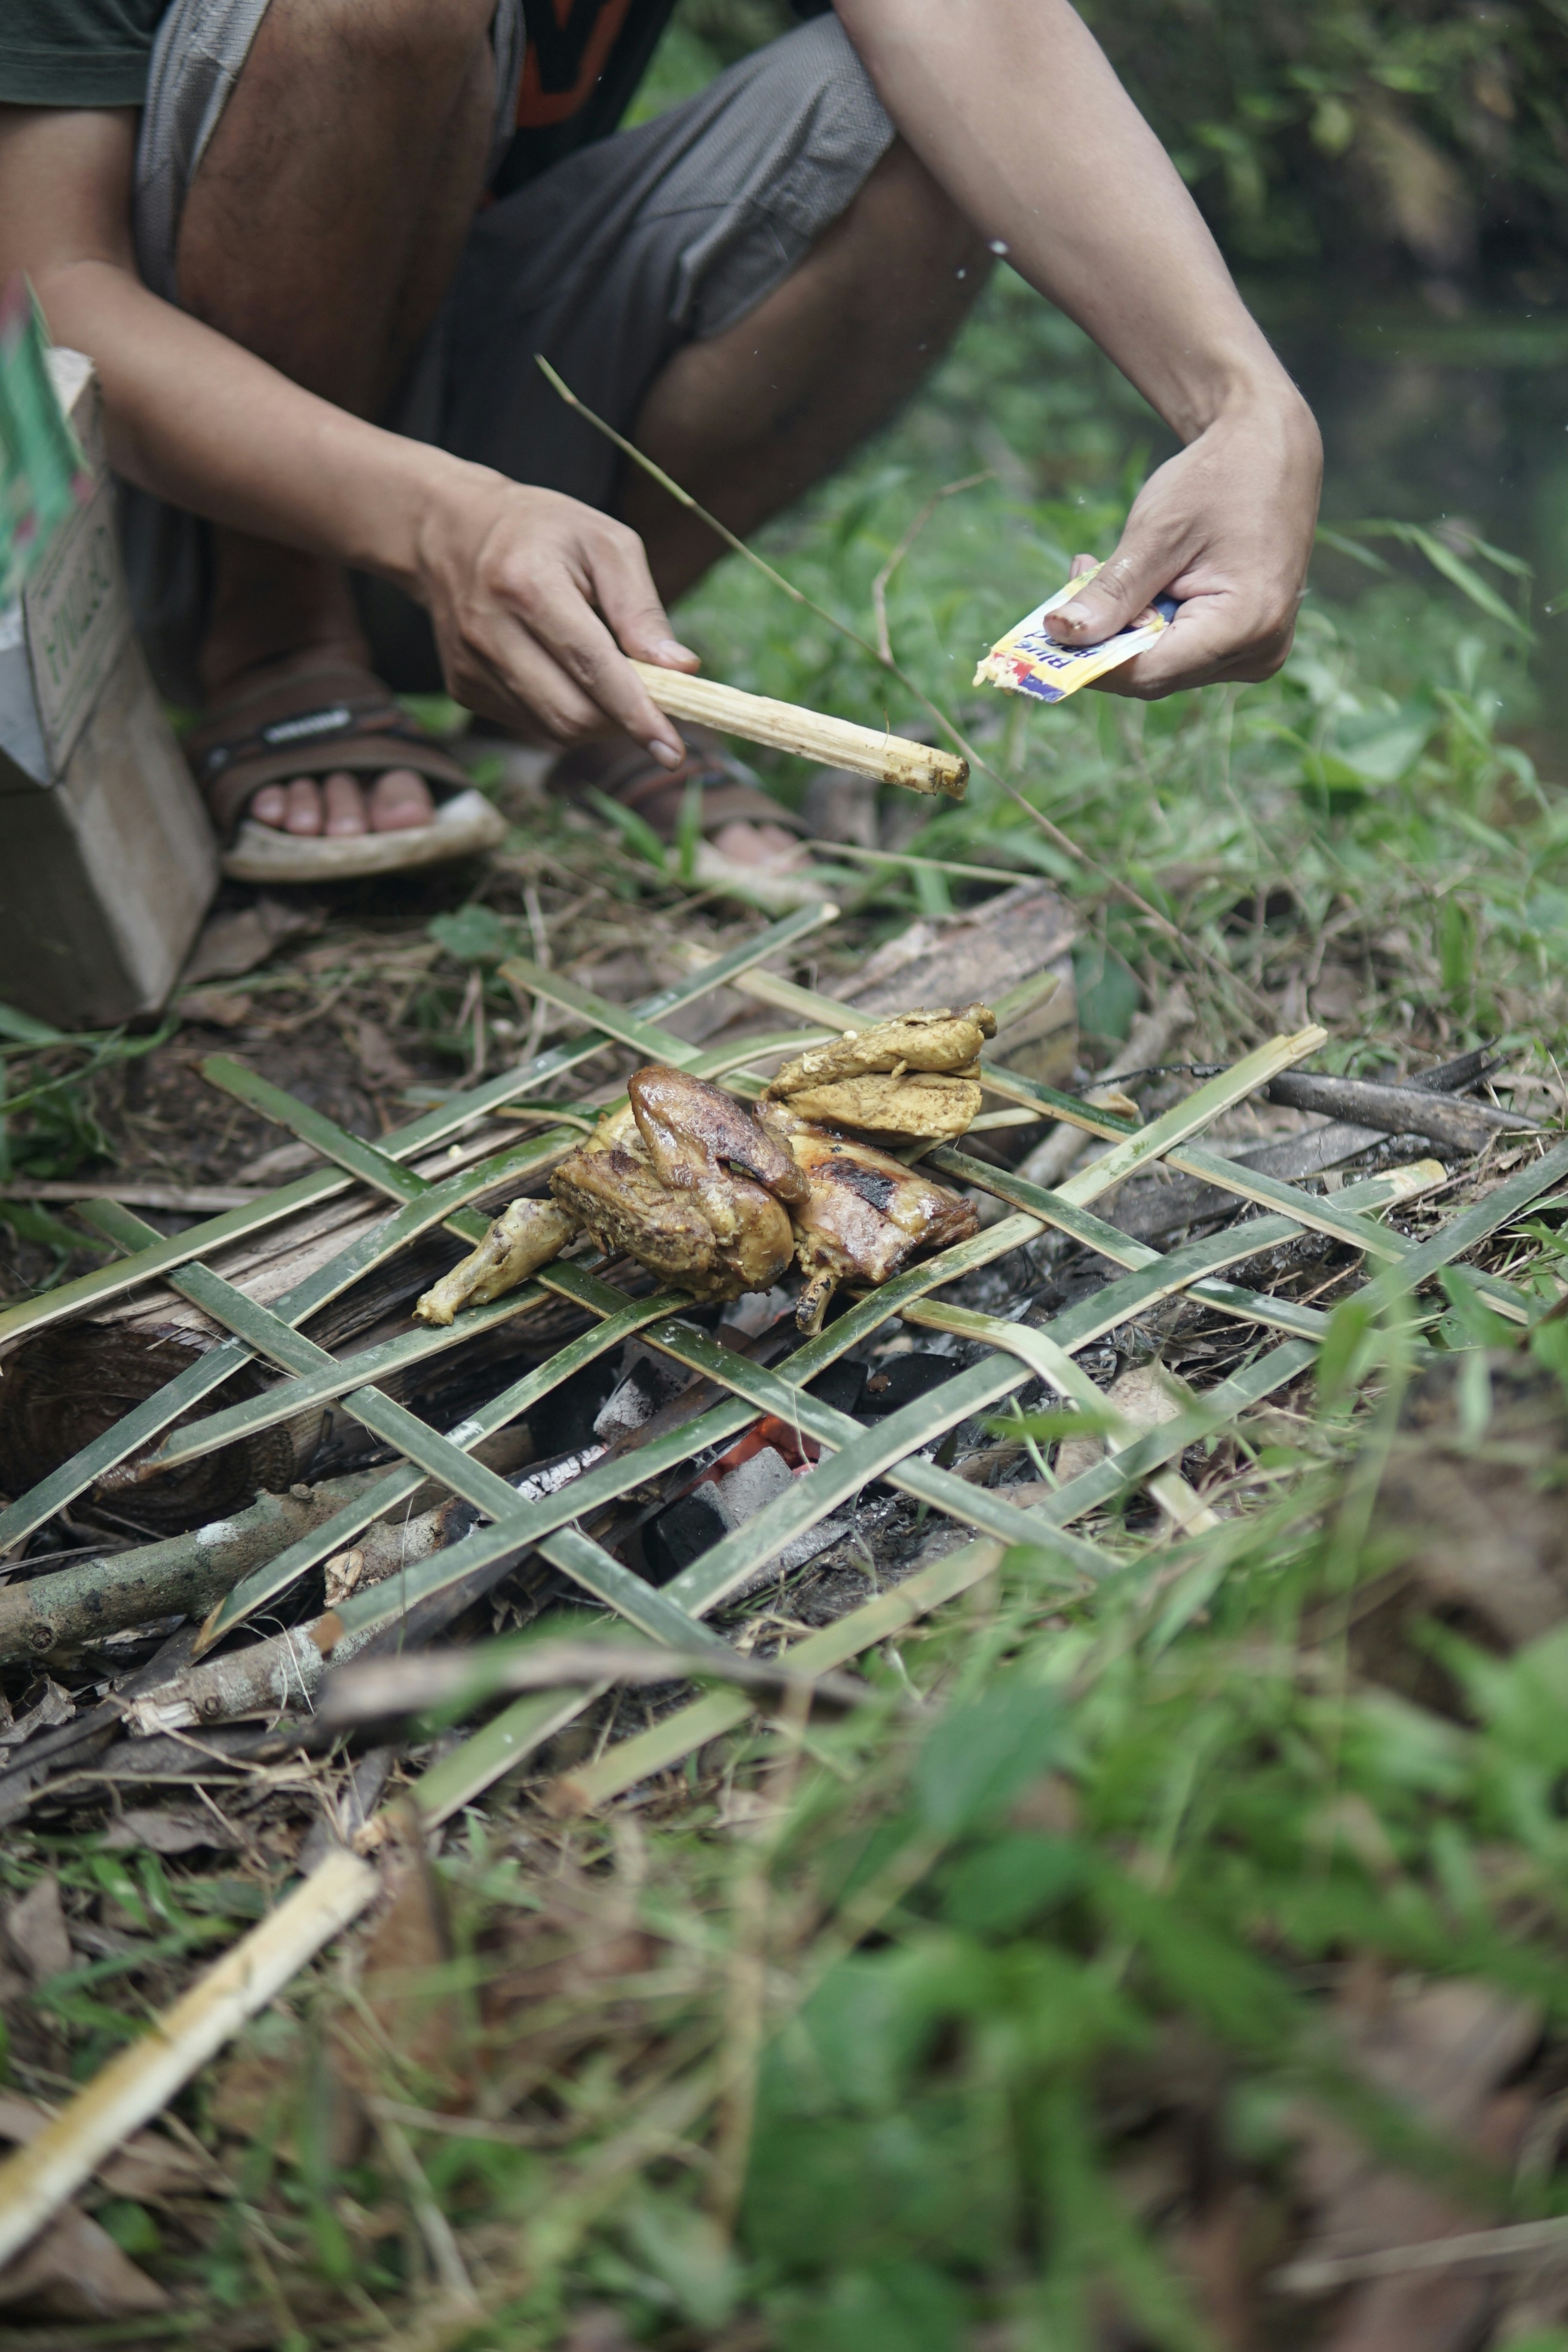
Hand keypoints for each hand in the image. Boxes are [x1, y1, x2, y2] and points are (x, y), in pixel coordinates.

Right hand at [413, 468, 698, 759]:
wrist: (450, 533)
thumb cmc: (543, 532)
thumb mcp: (606, 544)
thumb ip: (642, 609)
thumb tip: (681, 671)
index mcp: (527, 584)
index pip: (592, 667)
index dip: (636, 713)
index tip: (673, 751)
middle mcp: (490, 630)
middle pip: (572, 713)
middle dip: (622, 721)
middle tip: (651, 700)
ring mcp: (470, 665)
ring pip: (554, 728)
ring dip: (597, 720)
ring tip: (607, 677)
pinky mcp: (464, 688)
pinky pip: (531, 723)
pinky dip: (564, 712)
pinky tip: (565, 674)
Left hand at [1041, 387, 1322, 696]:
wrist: (1271, 453)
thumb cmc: (1218, 480)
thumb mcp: (1158, 532)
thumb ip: (1112, 591)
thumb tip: (1058, 634)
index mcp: (1248, 622)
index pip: (1150, 671)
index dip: (1093, 661)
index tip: (1048, 634)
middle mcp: (1258, 650)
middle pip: (1154, 673)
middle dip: (1105, 638)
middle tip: (1076, 580)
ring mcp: (1255, 652)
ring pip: (1162, 665)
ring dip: (1123, 627)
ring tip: (1104, 568)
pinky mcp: (1245, 646)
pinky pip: (1179, 651)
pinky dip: (1147, 623)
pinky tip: (1139, 581)